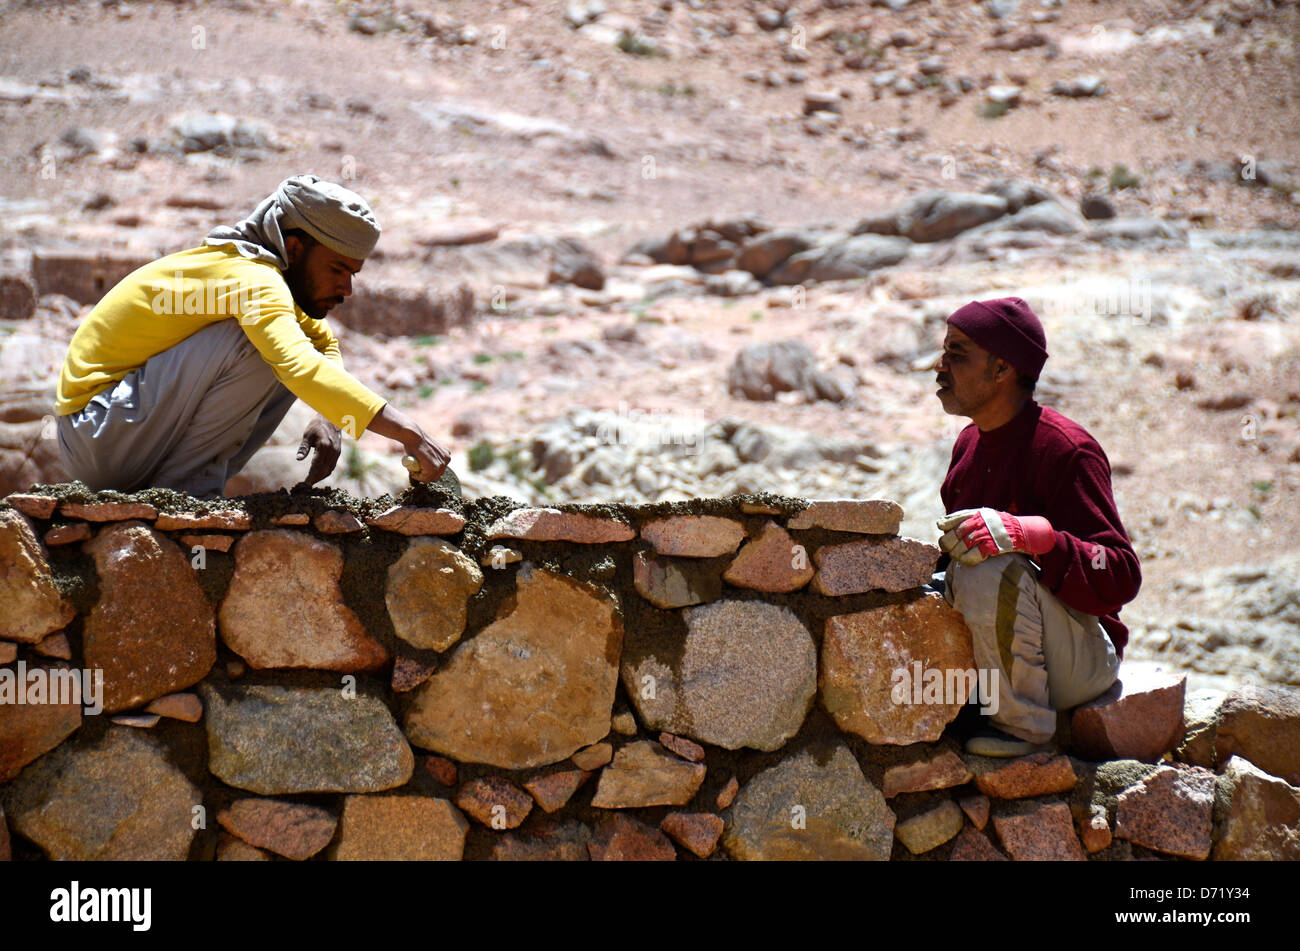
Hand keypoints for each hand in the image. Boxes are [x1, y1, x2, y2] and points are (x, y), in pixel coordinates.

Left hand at [297, 414, 341, 484]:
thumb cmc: (317, 426)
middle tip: (306, 486)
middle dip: (315, 479)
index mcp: (324, 446)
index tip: (305, 483)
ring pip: (329, 469)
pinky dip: (325, 472)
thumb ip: (304, 448)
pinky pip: (332, 466)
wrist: (331, 419)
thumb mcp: (307, 435)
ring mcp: (336, 453)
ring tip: (311, 482)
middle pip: (323, 469)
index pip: (317, 465)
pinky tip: (318, 476)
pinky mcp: (338, 453)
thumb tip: (299, 459)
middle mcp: (332, 451)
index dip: (311, 476)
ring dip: (320, 477)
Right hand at [364, 403, 450, 482]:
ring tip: (412, 468)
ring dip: (420, 476)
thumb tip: (426, 466)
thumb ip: (431, 458)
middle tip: (415, 469)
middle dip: (424, 475)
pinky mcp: (434, 467)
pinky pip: (425, 478)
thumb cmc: (416, 442)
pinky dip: (417, 476)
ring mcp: (441, 464)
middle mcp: (446, 459)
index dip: (427, 471)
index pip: (439, 471)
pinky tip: (413, 469)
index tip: (419, 467)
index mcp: (446, 455)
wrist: (414, 435)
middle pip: (435, 476)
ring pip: (430, 478)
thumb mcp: (428, 451)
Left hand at [936, 507, 1055, 566]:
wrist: (1020, 530)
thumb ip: (961, 517)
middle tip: (948, 549)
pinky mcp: (990, 548)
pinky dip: (965, 561)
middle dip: (946, 545)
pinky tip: (968, 560)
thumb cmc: (996, 523)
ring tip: (958, 556)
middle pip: (951, 537)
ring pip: (959, 549)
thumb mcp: (980, 513)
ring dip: (955, 555)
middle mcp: (976, 523)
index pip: (947, 522)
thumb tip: (940, 524)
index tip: (945, 533)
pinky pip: (971, 558)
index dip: (943, 530)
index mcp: (972, 514)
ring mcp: (983, 536)